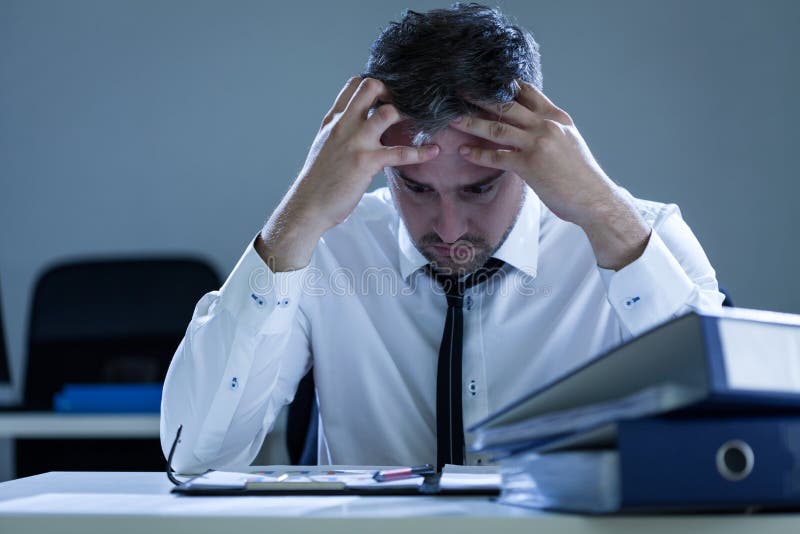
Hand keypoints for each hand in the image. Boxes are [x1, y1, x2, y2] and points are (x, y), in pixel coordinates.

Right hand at [259, 77, 438, 270]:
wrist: (308, 204)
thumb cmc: (318, 180)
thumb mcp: (324, 146)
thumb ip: (340, 132)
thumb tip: (359, 127)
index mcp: (333, 120)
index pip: (353, 85)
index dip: (375, 84)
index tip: (389, 95)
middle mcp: (344, 125)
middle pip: (370, 87)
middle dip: (392, 91)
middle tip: (406, 105)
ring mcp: (356, 141)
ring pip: (388, 112)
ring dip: (408, 115)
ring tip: (422, 122)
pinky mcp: (367, 162)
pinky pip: (400, 152)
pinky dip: (421, 152)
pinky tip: (434, 151)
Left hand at [449, 80, 649, 268]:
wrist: (595, 198)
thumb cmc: (581, 175)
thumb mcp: (569, 141)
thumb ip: (549, 129)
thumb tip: (529, 124)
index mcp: (556, 117)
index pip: (527, 92)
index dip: (503, 84)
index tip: (482, 78)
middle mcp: (546, 126)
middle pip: (507, 106)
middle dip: (480, 98)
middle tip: (459, 92)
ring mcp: (538, 144)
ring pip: (497, 129)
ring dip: (472, 123)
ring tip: (453, 119)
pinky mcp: (530, 166)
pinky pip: (497, 157)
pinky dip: (478, 154)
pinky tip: (464, 151)